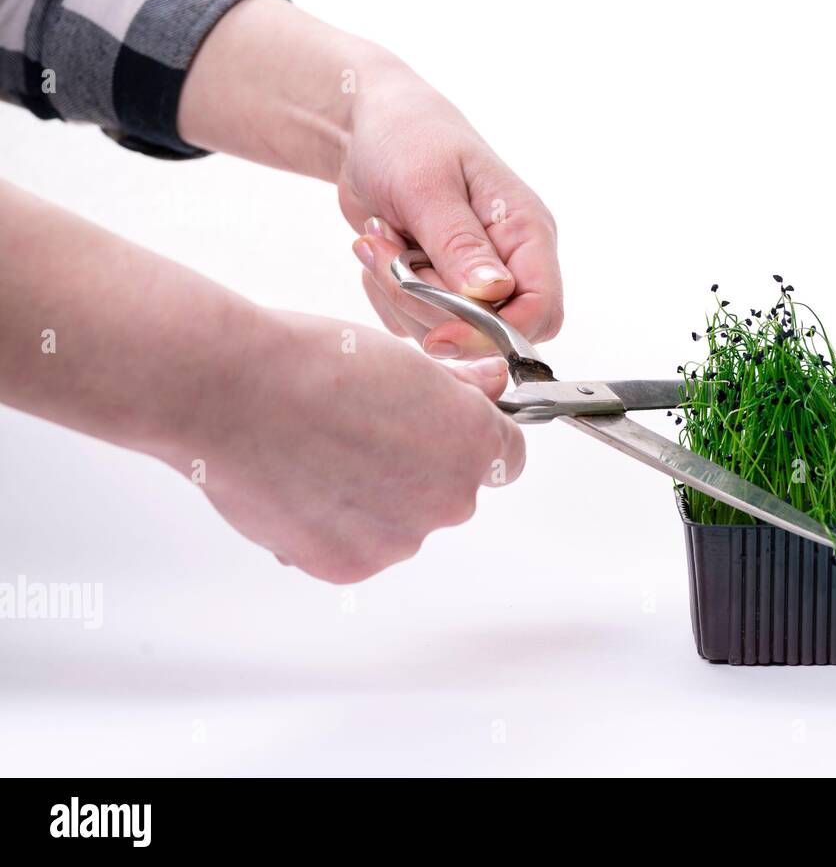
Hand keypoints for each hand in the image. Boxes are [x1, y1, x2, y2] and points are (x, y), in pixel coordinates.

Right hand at [188, 308, 524, 582]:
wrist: (237, 394)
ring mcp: (399, 540)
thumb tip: (488, 384)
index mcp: (473, 443)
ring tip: (319, 457)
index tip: (441, 431)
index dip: (468, 441)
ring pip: (398, 525)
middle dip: (416, 471)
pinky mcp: (349, 568)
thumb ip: (456, 387)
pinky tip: (300, 487)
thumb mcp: (402, 360)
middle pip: (449, 494)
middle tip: (362, 435)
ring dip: (372, 503)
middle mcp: (449, 500)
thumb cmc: (315, 364)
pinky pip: (354, 549)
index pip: (505, 458)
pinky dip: (331, 527)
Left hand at [336, 70, 562, 358]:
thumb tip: (494, 293)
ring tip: (378, 239)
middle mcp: (511, 262)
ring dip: (400, 296)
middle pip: (490, 331)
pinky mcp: (442, 290)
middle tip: (387, 254)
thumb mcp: (428, 185)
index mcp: (527, 232)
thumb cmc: (408, 137)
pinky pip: (417, 324)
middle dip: (430, 308)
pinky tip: (379, 249)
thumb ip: (460, 243)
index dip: (496, 334)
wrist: (370, 127)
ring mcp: (477, 279)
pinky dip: (388, 297)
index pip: (542, 310)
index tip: (440, 335)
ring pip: (449, 333)